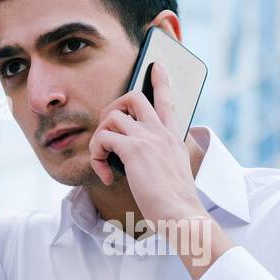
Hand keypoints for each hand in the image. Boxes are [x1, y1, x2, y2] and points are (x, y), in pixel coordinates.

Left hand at [88, 61, 203, 226]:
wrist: (182, 214)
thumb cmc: (176, 202)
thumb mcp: (175, 172)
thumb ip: (162, 158)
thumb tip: (140, 157)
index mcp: (172, 137)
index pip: (168, 100)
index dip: (160, 80)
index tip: (156, 65)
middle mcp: (161, 132)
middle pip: (133, 97)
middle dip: (112, 108)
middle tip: (107, 133)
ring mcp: (147, 138)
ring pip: (111, 117)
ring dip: (99, 139)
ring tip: (103, 160)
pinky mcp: (133, 150)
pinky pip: (102, 139)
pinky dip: (96, 157)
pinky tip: (106, 176)